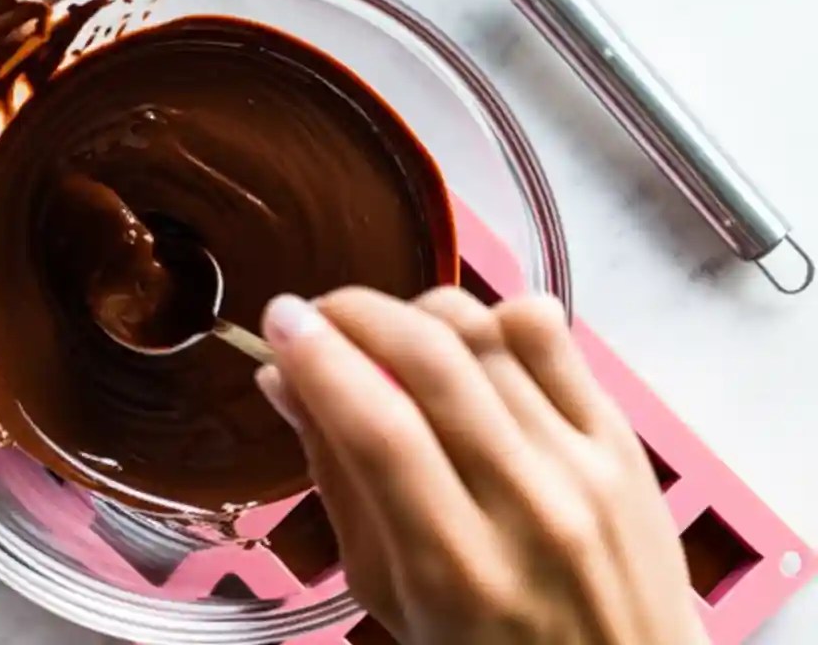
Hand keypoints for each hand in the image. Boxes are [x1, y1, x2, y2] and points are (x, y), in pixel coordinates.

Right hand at [255, 288, 706, 644]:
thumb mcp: (385, 593)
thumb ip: (338, 481)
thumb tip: (284, 380)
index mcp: (456, 568)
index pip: (377, 428)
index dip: (317, 358)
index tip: (280, 321)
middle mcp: (530, 505)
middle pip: (433, 361)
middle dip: (358, 313)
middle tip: (320, 315)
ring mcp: (586, 465)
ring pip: (490, 333)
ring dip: (417, 311)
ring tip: (388, 335)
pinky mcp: (623, 437)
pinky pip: (554, 336)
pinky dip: (494, 315)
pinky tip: (467, 340)